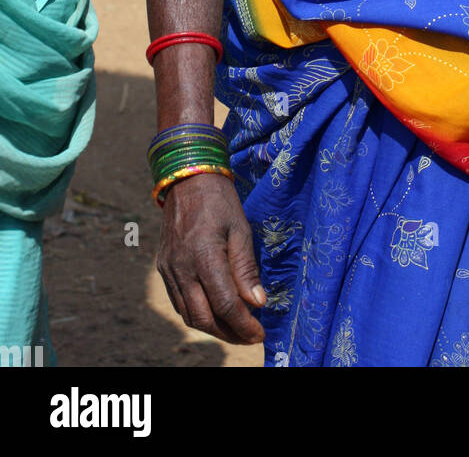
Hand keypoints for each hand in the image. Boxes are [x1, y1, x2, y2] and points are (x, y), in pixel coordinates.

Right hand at [157, 172, 265, 344]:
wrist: (187, 179)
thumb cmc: (220, 201)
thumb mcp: (241, 229)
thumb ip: (246, 268)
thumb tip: (257, 303)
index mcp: (203, 255)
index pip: (224, 304)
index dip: (243, 324)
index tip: (260, 334)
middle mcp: (181, 267)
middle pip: (203, 318)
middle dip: (229, 333)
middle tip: (249, 335)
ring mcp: (168, 269)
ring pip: (188, 315)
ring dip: (212, 328)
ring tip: (235, 328)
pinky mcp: (162, 268)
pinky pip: (178, 302)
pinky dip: (196, 314)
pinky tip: (214, 312)